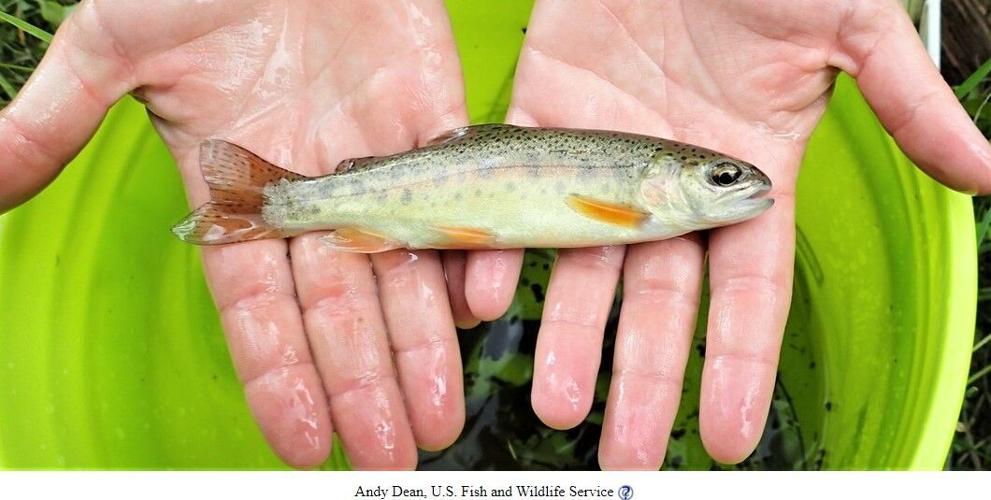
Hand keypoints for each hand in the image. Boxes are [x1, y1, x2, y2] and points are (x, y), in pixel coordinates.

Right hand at [0, 0, 484, 468]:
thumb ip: (57, 121)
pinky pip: (459, 198)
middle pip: (342, 309)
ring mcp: (379, 160)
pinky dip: (468, 251)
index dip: (280, 375)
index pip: (258, 307)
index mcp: (239, 190)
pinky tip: (474, 309)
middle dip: (363, 383)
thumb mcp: (117, 46)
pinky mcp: (437, 119)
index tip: (303, 442)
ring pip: (403, 272)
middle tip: (389, 452)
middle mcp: (315, 193)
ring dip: (420, 346)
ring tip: (435, 418)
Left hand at [488, 0, 990, 468]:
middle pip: (656, 299)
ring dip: (568, 333)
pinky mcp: (539, 114)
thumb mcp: (848, 26)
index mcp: (743, 175)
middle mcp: (667, 182)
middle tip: (627, 448)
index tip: (729, 435)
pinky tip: (486, 292)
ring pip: (581, 262)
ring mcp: (599, 154)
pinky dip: (497, 241)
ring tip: (557, 401)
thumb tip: (986, 173)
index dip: (738, 363)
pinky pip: (512, 190)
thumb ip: (905, 99)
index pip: (746, 290)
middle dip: (643, 377)